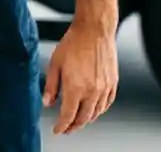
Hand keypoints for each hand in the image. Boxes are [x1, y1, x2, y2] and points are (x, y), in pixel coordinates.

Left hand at [43, 19, 117, 134]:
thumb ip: (51, 86)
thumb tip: (47, 103)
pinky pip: (108, 103)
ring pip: (96, 113)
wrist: (94, 30)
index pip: (68, 116)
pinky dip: (100, 110)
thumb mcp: (55, 64)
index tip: (57, 130)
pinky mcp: (113, 82)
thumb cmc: (74, 43)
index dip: (61, 126)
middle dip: (74, 126)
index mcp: (76, 88)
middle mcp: (92, 91)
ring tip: (79, 120)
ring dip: (87, 120)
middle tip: (67, 128)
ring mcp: (105, 88)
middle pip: (83, 118)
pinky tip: (94, 109)